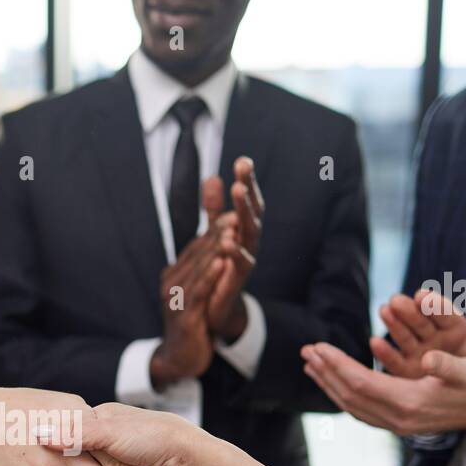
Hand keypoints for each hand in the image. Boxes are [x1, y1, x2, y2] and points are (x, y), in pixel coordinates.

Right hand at [150, 227, 225, 386]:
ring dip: (215, 249)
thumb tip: (214, 249)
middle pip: (196, 254)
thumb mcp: (194, 295)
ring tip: (231, 232)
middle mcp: (170, 284)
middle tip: (235, 215)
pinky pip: (198, 292)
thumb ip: (200, 272)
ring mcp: (175, 300)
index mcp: (173, 276)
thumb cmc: (190, 326)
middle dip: (217, 233)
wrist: (178, 360)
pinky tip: (221, 262)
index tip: (232, 213)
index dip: (214, 230)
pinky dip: (210, 276)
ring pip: (198, 269)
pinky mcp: (183, 317)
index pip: (195, 248)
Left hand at [201, 157, 263, 340]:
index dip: (248, 181)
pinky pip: (241, 262)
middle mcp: (250, 240)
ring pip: (250, 231)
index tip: (242, 160)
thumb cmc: (220, 266)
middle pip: (253, 210)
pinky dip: (235, 251)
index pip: (249, 200)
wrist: (218, 305)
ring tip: (238, 190)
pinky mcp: (239, 277)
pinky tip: (228, 240)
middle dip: (248, 188)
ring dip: (244, 210)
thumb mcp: (215, 233)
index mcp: (244, 227)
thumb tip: (212, 177)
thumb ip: (213, 209)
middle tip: (242, 169)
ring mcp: (247, 257)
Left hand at [301, 342, 465, 435]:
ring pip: (352, 405)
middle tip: (306, 351)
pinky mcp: (398, 423)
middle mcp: (398, 418)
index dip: (337, 364)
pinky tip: (335, 382)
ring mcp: (397, 424)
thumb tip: (427, 358)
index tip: (318, 346)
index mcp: (410, 403)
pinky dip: (343, 394)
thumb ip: (448, 365)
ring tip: (311, 365)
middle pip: (350, 395)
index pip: (361, 383)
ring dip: (330, 384)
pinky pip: (361, 409)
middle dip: (326, 372)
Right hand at [371, 290, 465, 379]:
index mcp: (455, 328)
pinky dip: (386, 353)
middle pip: (420, 321)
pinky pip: (395, 360)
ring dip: (394, 324)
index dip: (435, 306)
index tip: (423, 296)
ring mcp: (417, 352)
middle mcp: (433, 337)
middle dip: (408, 311)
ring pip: (405, 336)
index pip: (444, 314)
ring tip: (384, 311)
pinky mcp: (405, 369)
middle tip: (396, 301)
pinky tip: (375, 343)